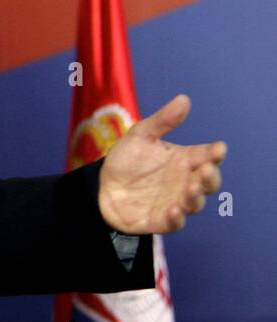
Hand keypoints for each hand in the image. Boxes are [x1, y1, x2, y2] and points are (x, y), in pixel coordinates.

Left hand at [99, 94, 224, 234]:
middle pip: (208, 182)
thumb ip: (162, 121)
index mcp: (184, 160)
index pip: (207, 156)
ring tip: (191, 189)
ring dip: (196, 197)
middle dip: (210, 177)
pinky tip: (174, 209)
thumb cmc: (126, 160)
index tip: (218, 148)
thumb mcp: (140, 136)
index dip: (215, 153)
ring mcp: (176, 201)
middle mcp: (185, 181)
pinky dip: (177, 218)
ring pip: (195, 203)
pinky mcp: (162, 220)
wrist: (101, 187)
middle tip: (205, 169)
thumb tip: (184, 99)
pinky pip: (175, 223)